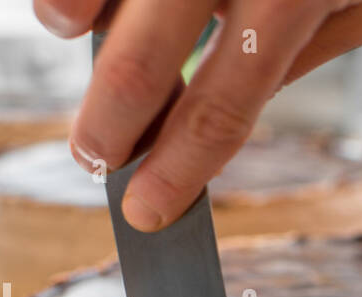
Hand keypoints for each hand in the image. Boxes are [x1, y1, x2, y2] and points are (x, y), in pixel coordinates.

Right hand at [33, 0, 361, 230]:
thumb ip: (294, 58)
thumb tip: (218, 111)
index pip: (225, 107)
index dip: (178, 169)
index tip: (145, 211)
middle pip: (141, 67)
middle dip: (105, 130)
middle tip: (91, 157)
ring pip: (87, 3)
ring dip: (68, 30)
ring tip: (76, 32)